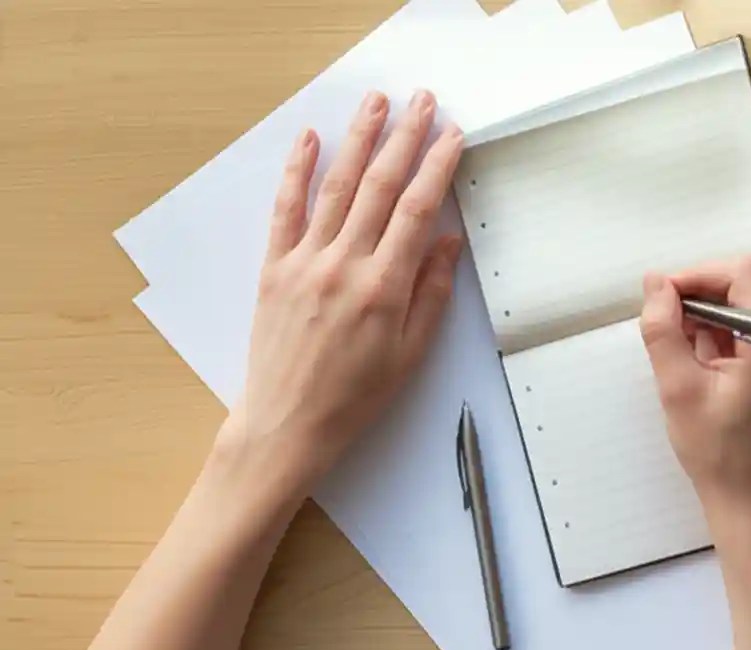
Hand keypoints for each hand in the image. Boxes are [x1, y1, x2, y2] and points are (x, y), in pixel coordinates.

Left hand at [214, 89, 463, 505]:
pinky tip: (311, 139)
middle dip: (405, 138)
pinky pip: (286, 209)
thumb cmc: (355, 397)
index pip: (417, 211)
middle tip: (423, 102)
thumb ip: (430, 293)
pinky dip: (298, 171)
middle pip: (380, 186)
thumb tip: (448, 241)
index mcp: (383, 288)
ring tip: (376, 102)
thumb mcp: (410, 353)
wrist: (287, 424)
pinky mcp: (274, 267)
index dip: (437, 167)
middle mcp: (343, 265)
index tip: (453, 135)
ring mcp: (304, 262)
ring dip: (359, 139)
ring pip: (337, 187)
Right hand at [639, 257, 750, 520]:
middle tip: (663, 325)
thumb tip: (654, 283)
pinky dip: (723, 335)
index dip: (695, 277)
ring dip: (708, 318)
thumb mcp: (678, 387)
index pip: (739, 274)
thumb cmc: (716, 452)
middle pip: (744, 287)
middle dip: (699, 297)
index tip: (660, 300)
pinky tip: (699, 361)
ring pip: (746, 307)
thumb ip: (663, 329)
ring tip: (679, 350)